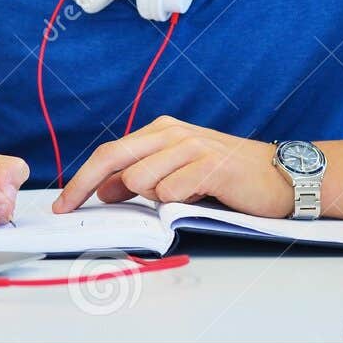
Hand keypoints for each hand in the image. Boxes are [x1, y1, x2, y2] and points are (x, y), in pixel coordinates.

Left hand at [51, 116, 293, 217]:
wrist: (281, 175)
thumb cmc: (228, 177)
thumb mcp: (179, 173)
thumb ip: (144, 177)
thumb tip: (105, 190)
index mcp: (161, 132)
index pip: (110, 153)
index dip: (81, 180)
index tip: (62, 205)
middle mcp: (173, 133)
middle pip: (114, 159)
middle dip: (86, 188)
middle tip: (71, 211)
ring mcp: (192, 146)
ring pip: (143, 180)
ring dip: (155, 198)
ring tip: (185, 197)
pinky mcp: (211, 166)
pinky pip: (173, 192)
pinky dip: (179, 202)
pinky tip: (201, 196)